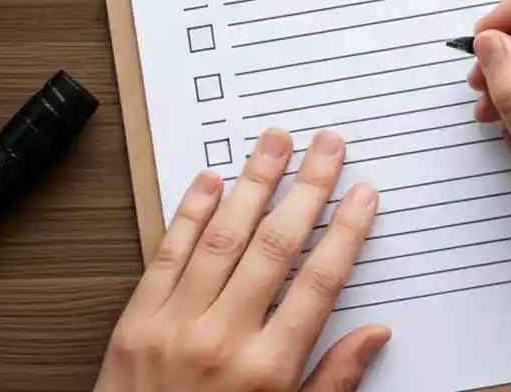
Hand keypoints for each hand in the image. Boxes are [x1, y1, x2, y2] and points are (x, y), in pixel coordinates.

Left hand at [94, 129, 388, 391]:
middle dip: (307, 188)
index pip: (320, 281)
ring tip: (275, 142)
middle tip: (328, 146)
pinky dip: (189, 213)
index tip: (363, 194)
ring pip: (223, 237)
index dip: (346, 231)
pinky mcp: (135, 323)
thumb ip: (333, 381)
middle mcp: (223, 340)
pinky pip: (167, 255)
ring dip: (253, 182)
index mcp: (268, 370)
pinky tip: (209, 180)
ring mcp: (174, 326)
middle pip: (277, 245)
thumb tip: (375, 336)